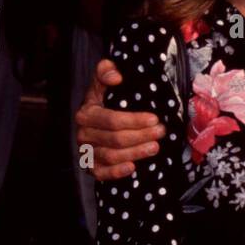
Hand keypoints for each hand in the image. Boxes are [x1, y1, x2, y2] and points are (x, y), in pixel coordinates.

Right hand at [75, 58, 165, 180]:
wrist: (98, 118)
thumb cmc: (105, 99)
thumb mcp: (104, 81)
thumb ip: (106, 71)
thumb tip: (116, 77)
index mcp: (86, 113)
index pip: (112, 120)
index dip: (134, 120)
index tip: (154, 118)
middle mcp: (83, 134)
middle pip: (115, 139)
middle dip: (141, 136)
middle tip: (161, 132)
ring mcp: (86, 152)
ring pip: (112, 156)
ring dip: (135, 153)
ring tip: (155, 147)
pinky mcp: (91, 166)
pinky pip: (101, 173)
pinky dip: (116, 172)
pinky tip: (133, 167)